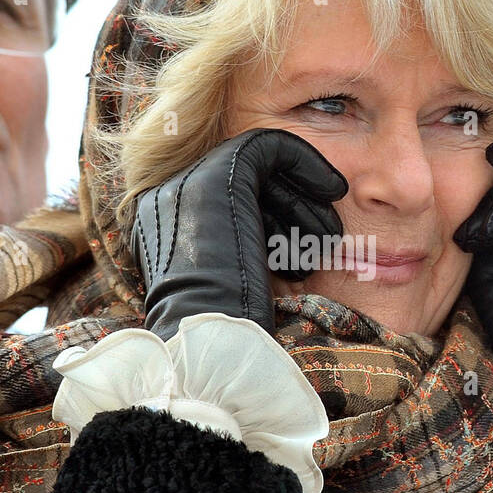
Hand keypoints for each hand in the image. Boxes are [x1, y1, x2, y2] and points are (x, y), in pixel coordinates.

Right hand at [131, 129, 348, 339]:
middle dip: (291, 206)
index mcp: (158, 227)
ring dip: (303, 198)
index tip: (306, 243)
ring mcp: (186, 183)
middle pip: (241, 182)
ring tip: (329, 236)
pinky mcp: (218, 176)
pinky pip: (269, 147)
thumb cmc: (227, 334)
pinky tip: (334, 190)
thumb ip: (238, 254)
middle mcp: (163, 198)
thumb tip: (276, 244)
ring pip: (258, 166)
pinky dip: (306, 162)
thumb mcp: (228, 287)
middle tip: (326, 238)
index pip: (223, 201)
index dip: (272, 215)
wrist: (211, 345)